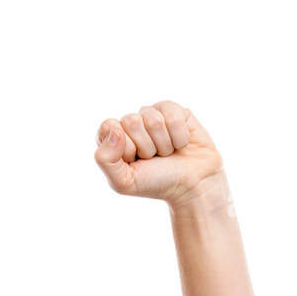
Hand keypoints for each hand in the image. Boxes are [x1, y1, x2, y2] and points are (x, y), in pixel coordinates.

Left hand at [93, 100, 222, 205]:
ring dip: (163, 144)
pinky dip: (179, 137)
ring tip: (167, 153)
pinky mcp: (175, 110)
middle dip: (145, 147)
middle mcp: (131, 123)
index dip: (124, 147)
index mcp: (113, 138)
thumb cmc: (155, 183)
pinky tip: (180, 144)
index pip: (108, 126)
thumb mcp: (123, 182)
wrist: (191, 185)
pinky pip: (173, 117)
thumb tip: (114, 130)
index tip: (133, 160)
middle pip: (131, 121)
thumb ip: (105, 160)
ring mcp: (153, 114)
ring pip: (153, 120)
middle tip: (153, 158)